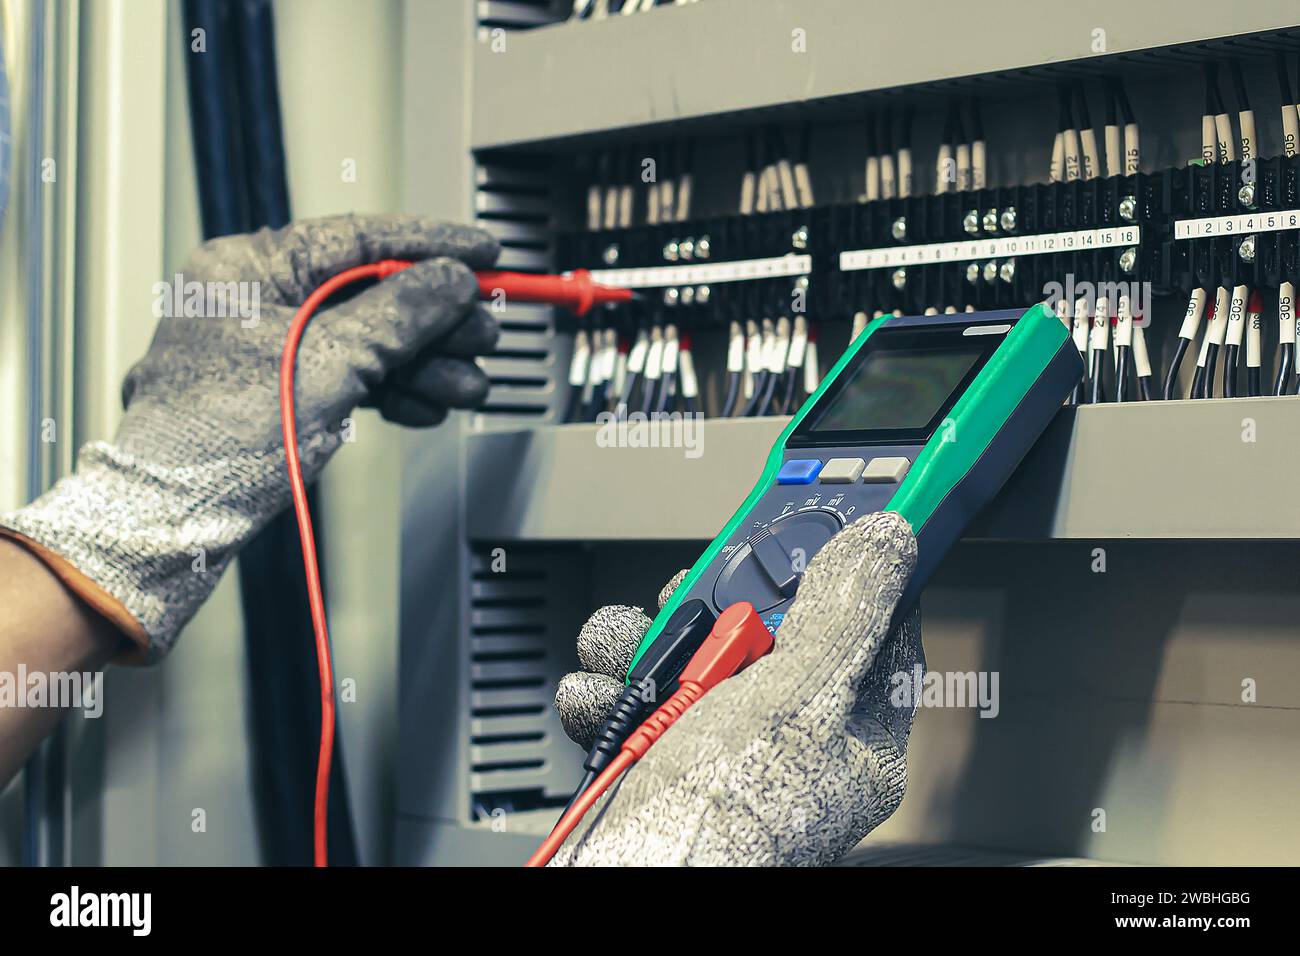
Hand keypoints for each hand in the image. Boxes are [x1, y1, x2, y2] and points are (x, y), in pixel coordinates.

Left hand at [1, 214, 498, 658]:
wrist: (176, 519)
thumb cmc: (217, 437)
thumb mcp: (329, 362)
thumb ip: (398, 314)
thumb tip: (449, 279)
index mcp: (249, 268)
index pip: (357, 237)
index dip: (430, 244)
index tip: (483, 251)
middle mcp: (258, 299)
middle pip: (372, 292)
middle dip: (437, 320)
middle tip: (484, 333)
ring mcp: (271, 348)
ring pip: (369, 341)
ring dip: (426, 365)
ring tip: (468, 385)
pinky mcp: (283, 392)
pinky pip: (353, 376)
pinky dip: (394, 392)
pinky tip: (427, 406)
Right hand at [552, 511, 922, 865]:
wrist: (633, 873)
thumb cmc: (731, 821)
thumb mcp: (802, 696)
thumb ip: (842, 614)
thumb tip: (884, 542)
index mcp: (851, 731)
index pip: (866, 627)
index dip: (838, 570)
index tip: (809, 527)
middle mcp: (788, 737)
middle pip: (765, 627)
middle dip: (716, 604)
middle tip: (695, 598)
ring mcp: (721, 745)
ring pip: (691, 653)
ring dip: (645, 641)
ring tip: (629, 649)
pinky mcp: (659, 752)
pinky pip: (634, 694)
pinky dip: (608, 687)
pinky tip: (604, 694)